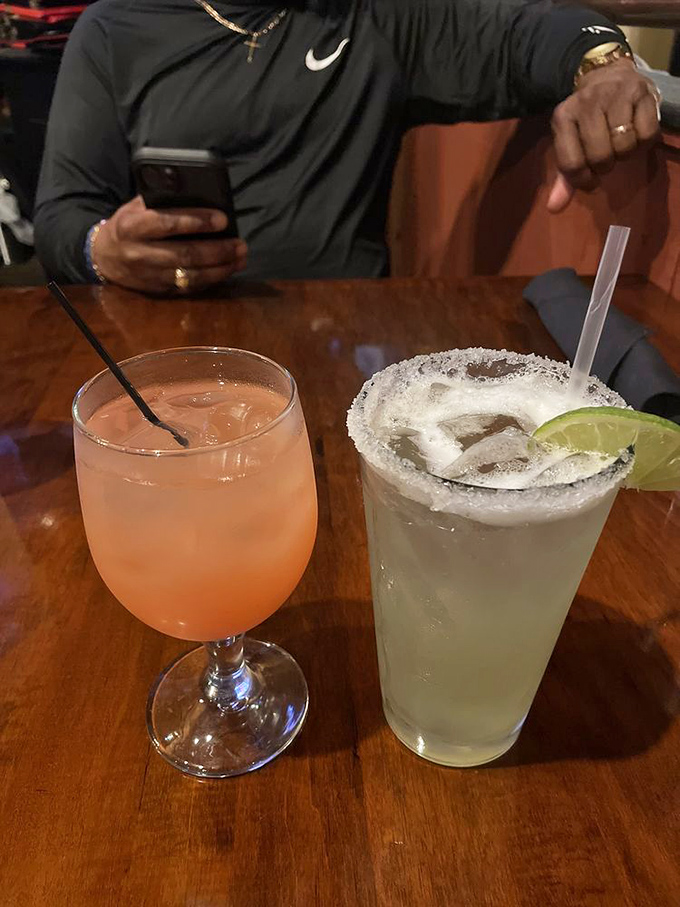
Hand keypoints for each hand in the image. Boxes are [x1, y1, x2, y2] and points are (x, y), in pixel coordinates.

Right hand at [92, 195, 247, 292]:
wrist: (103, 257)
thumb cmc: (127, 225)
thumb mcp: (134, 208)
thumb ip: (159, 203)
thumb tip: (197, 196)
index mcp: (132, 227)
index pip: (167, 223)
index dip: (196, 221)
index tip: (222, 219)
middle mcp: (140, 254)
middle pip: (184, 254)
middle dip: (217, 250)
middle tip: (240, 244)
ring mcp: (150, 276)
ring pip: (191, 276)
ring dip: (220, 268)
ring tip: (240, 258)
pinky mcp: (159, 291)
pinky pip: (189, 288)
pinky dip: (211, 280)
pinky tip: (227, 270)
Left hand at [547, 59, 660, 212]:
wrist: (607, 75)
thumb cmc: (587, 120)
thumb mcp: (570, 144)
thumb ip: (565, 178)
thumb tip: (553, 208)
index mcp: (562, 118)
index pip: (571, 165)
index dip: (584, 180)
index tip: (590, 179)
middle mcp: (586, 103)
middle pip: (600, 157)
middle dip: (605, 166)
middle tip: (606, 156)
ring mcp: (614, 94)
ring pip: (624, 146)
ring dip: (625, 153)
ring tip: (620, 142)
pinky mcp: (639, 91)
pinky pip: (647, 134)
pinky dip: (644, 141)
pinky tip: (636, 131)